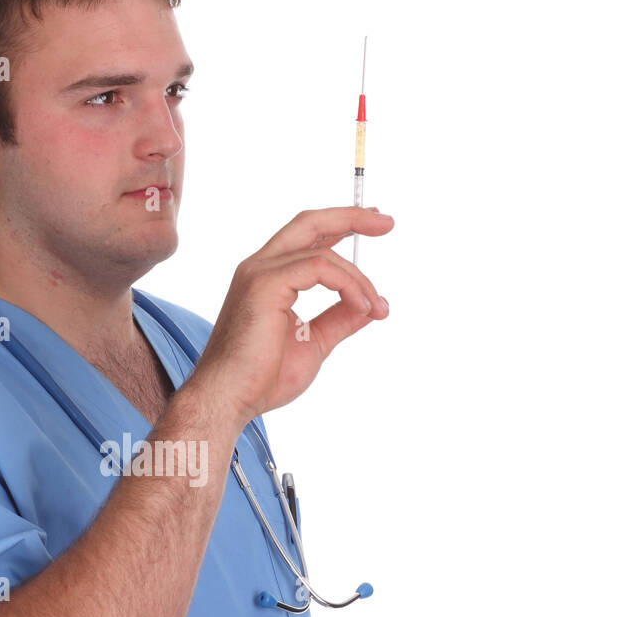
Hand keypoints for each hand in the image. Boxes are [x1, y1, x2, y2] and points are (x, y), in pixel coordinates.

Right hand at [192, 206, 392, 425]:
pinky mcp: (265, 284)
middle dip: (351, 217)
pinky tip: (362, 307)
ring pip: (322, 252)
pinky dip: (348, 284)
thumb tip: (372, 306)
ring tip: (376, 308)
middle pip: (310, 223)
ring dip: (359, 279)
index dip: (340, 227)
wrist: (230, 399)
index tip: (374, 226)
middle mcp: (260, 267)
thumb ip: (339, 319)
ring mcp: (260, 273)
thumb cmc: (263, 377)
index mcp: (268, 278)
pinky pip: (319, 267)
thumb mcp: (314, 342)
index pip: (307, 239)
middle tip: (386, 222)